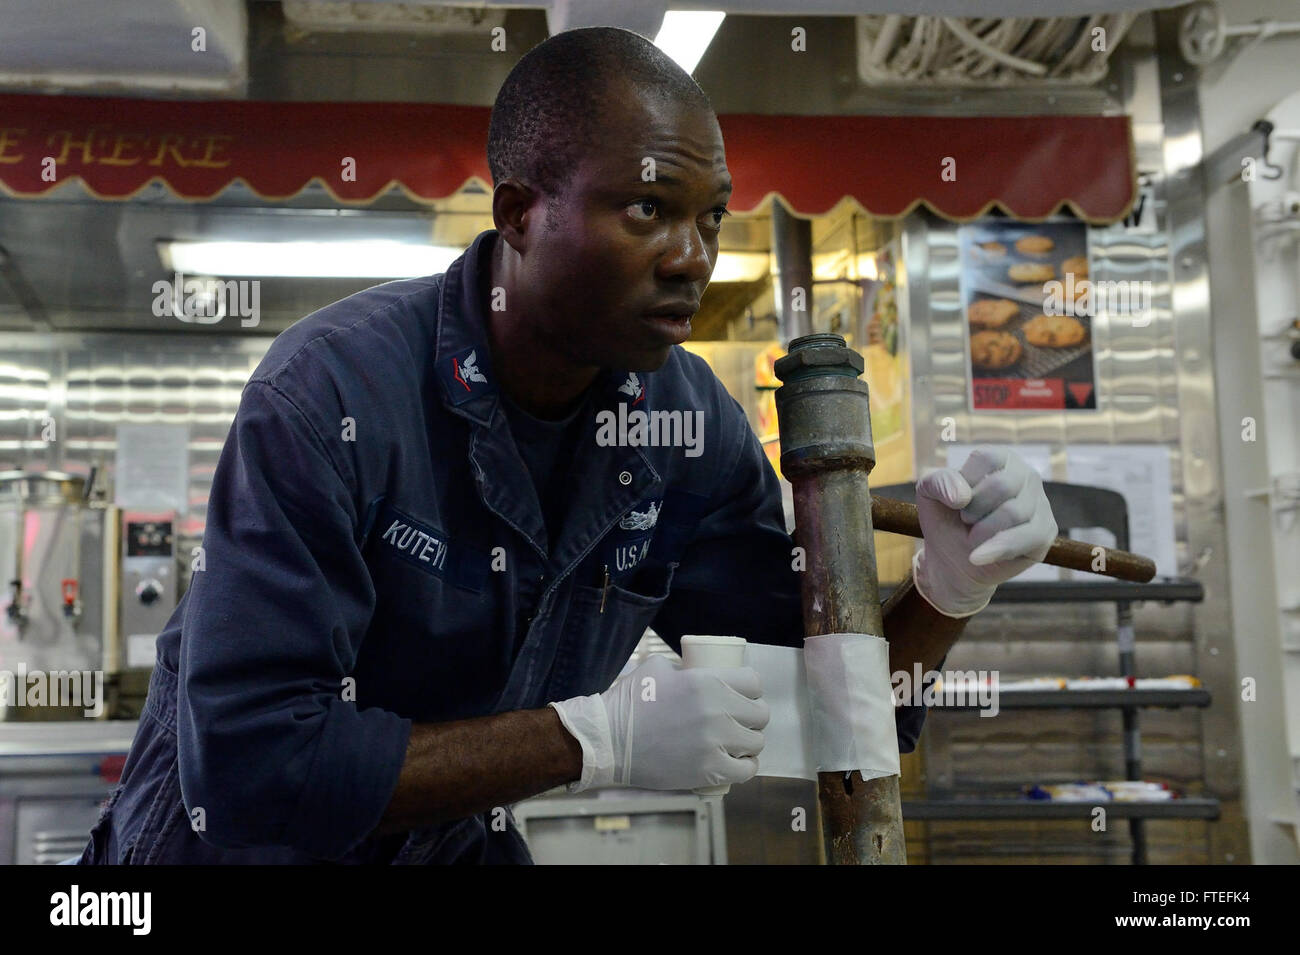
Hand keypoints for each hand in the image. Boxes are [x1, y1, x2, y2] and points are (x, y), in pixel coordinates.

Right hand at [549, 654, 768, 791]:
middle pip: (760, 714)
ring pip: (756, 742)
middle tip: (740, 720)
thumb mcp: (659, 669)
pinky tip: (739, 762)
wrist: (610, 741)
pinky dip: (746, 766)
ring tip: (738, 742)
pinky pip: (745, 770)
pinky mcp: (709, 771)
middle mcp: (717, 711)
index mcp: (707, 682)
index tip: (745, 695)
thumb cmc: (631, 702)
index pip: (753, 683)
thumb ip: (686, 669)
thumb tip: (703, 672)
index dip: (751, 689)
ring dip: (749, 741)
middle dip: (753, 716)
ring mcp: (714, 743)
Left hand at [911, 446, 1057, 616]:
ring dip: (982, 532)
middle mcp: (1026, 475)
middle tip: (964, 520)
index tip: (956, 500)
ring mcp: (1040, 503)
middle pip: (1003, 486)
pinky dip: (996, 549)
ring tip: (972, 537)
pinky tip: (977, 557)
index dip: (965, 482)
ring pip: (1014, 513)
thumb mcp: (930, 493)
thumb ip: (940, 482)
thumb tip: (962, 496)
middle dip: (973, 510)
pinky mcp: (1045, 532)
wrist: (953, 559)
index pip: (986, 458)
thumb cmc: (945, 518)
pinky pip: (1028, 538)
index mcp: (1000, 458)